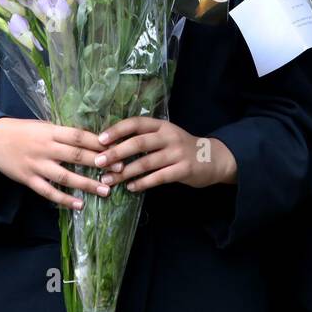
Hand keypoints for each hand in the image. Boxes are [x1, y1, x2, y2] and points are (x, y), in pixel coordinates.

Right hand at [0, 118, 109, 208]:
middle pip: (76, 155)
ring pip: (65, 176)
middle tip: (120, 169)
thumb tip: (91, 139)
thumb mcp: (43, 125)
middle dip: (100, 162)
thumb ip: (63, 133)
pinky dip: (64, 200)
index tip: (117, 148)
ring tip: (105, 190)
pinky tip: (79, 205)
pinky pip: (48, 192)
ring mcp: (36, 165)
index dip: (99, 143)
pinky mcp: (28, 179)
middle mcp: (45, 147)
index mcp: (51, 131)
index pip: (79, 136)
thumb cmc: (22, 130)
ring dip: (87, 184)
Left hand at [94, 118, 235, 191]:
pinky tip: (130, 188)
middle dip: (116, 152)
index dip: (117, 130)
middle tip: (98, 162)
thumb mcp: (165, 136)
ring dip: (124, 172)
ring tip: (108, 180)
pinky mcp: (184, 170)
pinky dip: (142, 183)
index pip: (136, 123)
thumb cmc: (181, 147)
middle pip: (139, 143)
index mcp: (162, 125)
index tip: (100, 139)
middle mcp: (169, 136)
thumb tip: (111, 145)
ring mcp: (177, 153)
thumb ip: (144, 138)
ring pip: (146, 163)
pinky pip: (158, 177)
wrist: (213, 158)